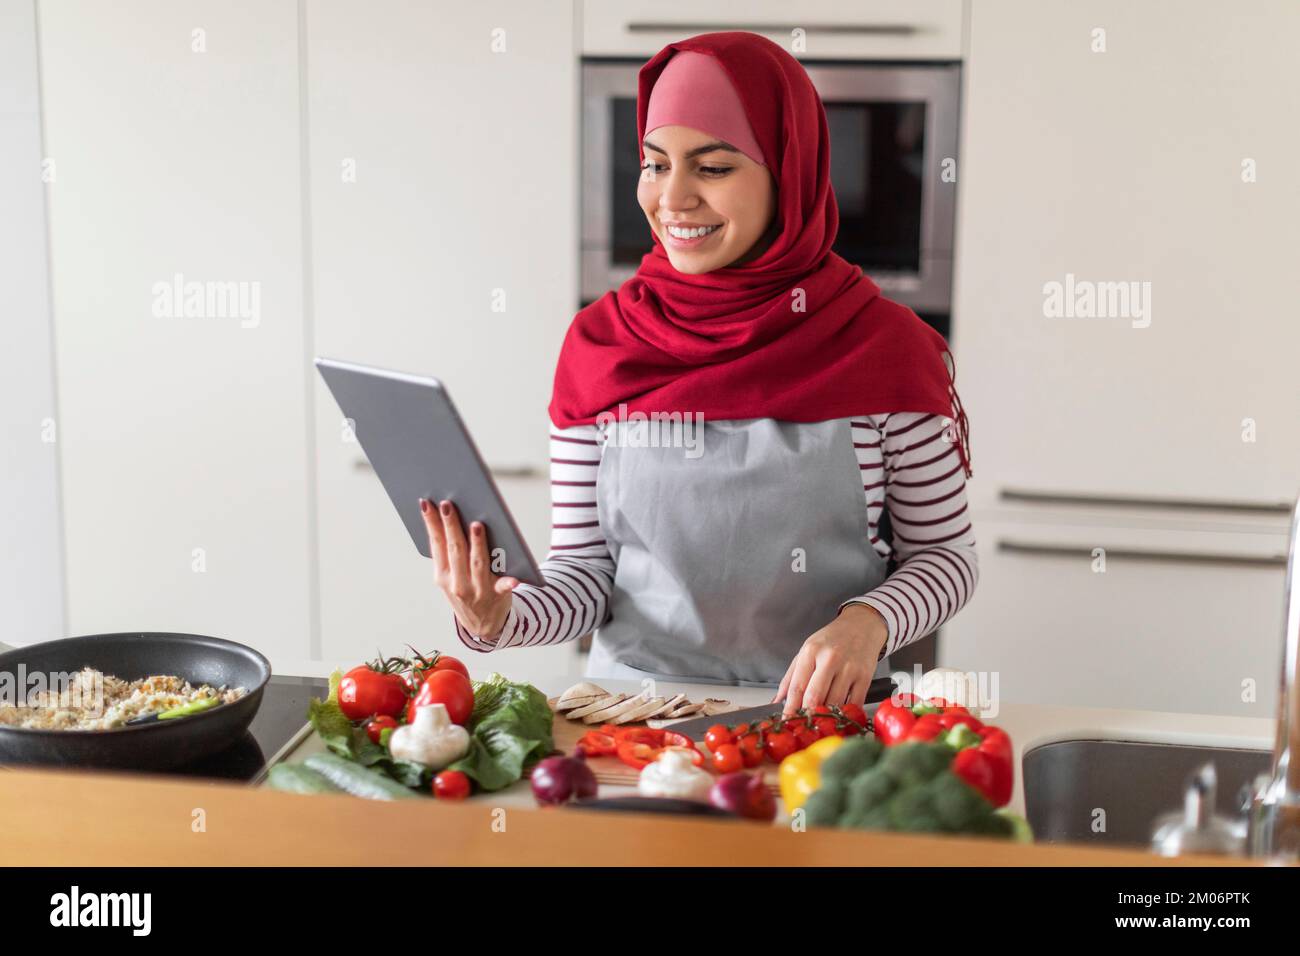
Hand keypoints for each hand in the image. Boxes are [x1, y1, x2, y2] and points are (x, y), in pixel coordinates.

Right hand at [420, 498, 518, 640]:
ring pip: (477, 563)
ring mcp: (477, 590)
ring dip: (477, 544)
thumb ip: (449, 553)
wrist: (482, 623)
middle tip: (448, 503)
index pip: (436, 544)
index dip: (431, 524)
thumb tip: (448, 516)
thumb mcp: (450, 576)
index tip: (427, 503)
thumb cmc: (466, 589)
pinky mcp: (498, 595)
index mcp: (442, 576)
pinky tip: (514, 578)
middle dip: (451, 526)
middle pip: (455, 550)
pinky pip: (503, 587)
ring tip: (476, 524)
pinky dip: (509, 583)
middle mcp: (457, 583)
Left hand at [773, 604, 887, 714]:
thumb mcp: (806, 651)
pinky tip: (839, 715)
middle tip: (803, 725)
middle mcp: (830, 659)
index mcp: (811, 652)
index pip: (797, 687)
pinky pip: (854, 703)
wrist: (862, 626)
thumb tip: (778, 700)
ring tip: (820, 721)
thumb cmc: (832, 639)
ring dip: (826, 716)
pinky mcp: (865, 677)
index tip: (787, 720)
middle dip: (807, 715)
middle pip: (815, 697)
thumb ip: (791, 677)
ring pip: (834, 703)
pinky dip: (845, 714)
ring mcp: (849, 668)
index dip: (790, 708)